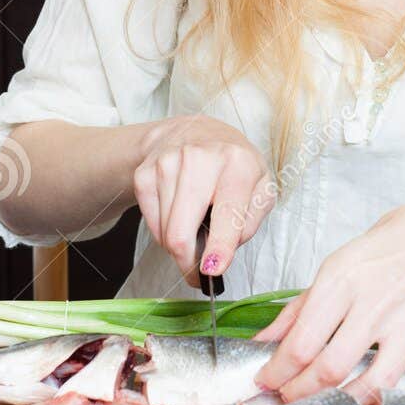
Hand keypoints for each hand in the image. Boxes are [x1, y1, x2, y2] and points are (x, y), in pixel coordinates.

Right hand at [133, 115, 272, 284]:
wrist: (194, 132)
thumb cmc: (232, 164)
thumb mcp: (260, 186)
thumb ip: (250, 220)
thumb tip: (224, 250)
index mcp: (237, 163)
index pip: (227, 213)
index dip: (219, 246)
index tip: (212, 270)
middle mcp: (199, 159)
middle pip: (181, 231)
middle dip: (187, 262)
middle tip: (197, 272)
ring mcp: (166, 164)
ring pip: (165, 233)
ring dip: (178, 244)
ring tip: (194, 227)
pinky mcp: (144, 175)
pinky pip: (151, 224)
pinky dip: (164, 230)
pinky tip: (178, 215)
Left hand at [253, 188, 404, 399]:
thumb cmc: (395, 245)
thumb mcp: (339, 262)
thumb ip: (301, 306)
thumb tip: (266, 340)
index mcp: (344, 280)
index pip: (301, 342)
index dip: (278, 372)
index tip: (266, 381)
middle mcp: (378, 305)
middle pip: (330, 369)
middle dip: (300, 393)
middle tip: (290, 397)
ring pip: (372, 387)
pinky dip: (398, 403)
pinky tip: (378, 404)